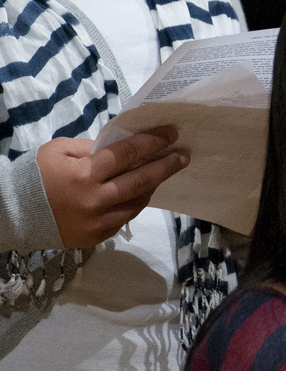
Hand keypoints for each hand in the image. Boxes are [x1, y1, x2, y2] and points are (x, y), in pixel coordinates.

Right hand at [38, 128, 189, 246]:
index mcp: (85, 174)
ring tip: (164, 172)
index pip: (129, 154)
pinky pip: (124, 218)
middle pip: (142, 180)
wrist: (13, 214)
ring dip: (153, 186)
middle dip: (167, 165)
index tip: (172, 133)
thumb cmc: (36, 175)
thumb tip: (124, 145)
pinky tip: (141, 192)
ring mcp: (97, 222)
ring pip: (138, 202)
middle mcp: (96, 200)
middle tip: (184, 155)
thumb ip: (93, 147)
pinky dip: (134, 204)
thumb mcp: (60, 150)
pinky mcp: (96, 237)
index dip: (153, 141)